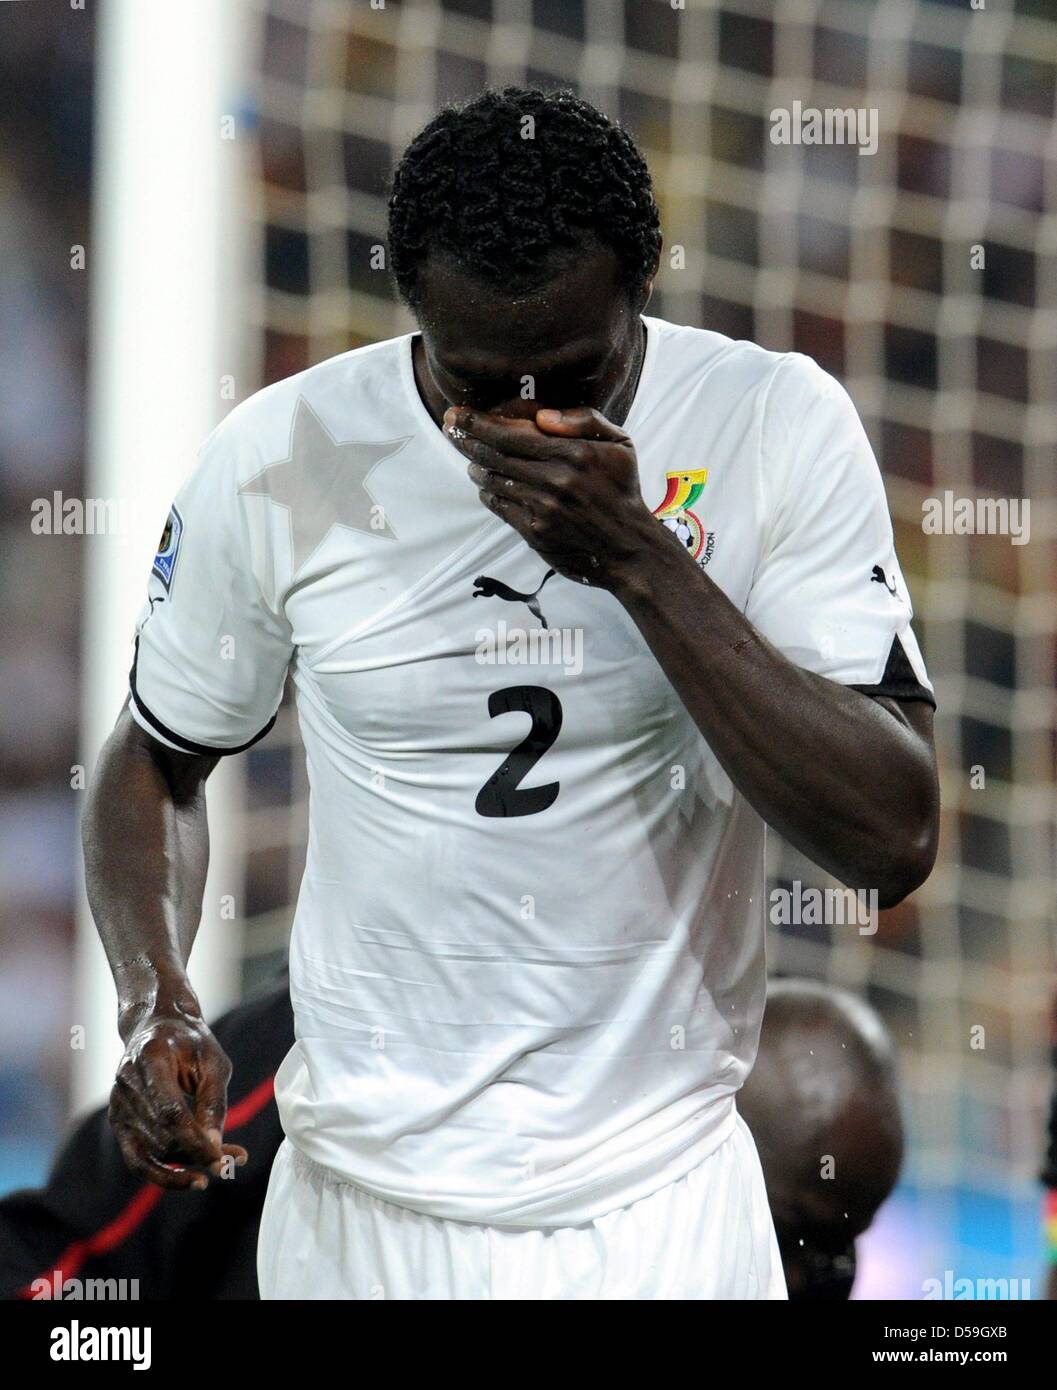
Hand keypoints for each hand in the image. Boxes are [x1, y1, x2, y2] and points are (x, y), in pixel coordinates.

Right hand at [108, 1008, 246, 1190]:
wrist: (156, 1026)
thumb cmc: (190, 1042)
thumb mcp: (213, 1061)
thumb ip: (213, 1102)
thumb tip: (214, 1148)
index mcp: (149, 1059)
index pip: (169, 1112)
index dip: (194, 1141)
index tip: (221, 1158)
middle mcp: (126, 1083)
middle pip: (161, 1137)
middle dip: (198, 1154)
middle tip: (236, 1159)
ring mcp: (118, 1105)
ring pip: (151, 1153)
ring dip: (187, 1166)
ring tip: (223, 1164)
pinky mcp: (119, 1121)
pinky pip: (138, 1159)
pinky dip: (165, 1173)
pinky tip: (193, 1178)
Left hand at [444, 405, 660, 588]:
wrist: (629, 548)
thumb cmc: (623, 491)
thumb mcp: (620, 444)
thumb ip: (585, 420)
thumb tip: (541, 415)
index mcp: (574, 453)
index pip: (512, 432)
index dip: (479, 422)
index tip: (459, 413)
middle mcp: (555, 480)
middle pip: (495, 453)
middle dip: (466, 437)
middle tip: (450, 426)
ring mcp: (542, 508)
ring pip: (493, 479)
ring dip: (476, 464)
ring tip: (470, 455)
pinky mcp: (534, 531)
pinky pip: (500, 506)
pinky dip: (488, 491)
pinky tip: (487, 483)